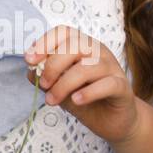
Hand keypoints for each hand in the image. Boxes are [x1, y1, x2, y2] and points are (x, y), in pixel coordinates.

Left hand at [24, 24, 140, 145]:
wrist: (112, 121)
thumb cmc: (85, 100)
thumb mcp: (59, 87)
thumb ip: (45, 76)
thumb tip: (31, 69)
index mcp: (83, 46)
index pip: (64, 32)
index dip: (45, 42)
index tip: (29, 60)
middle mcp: (99, 52)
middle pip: (75, 45)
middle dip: (53, 65)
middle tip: (44, 85)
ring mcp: (112, 68)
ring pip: (89, 66)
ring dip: (65, 84)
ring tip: (53, 100)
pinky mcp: (122, 87)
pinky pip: (107, 84)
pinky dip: (89, 92)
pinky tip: (77, 101)